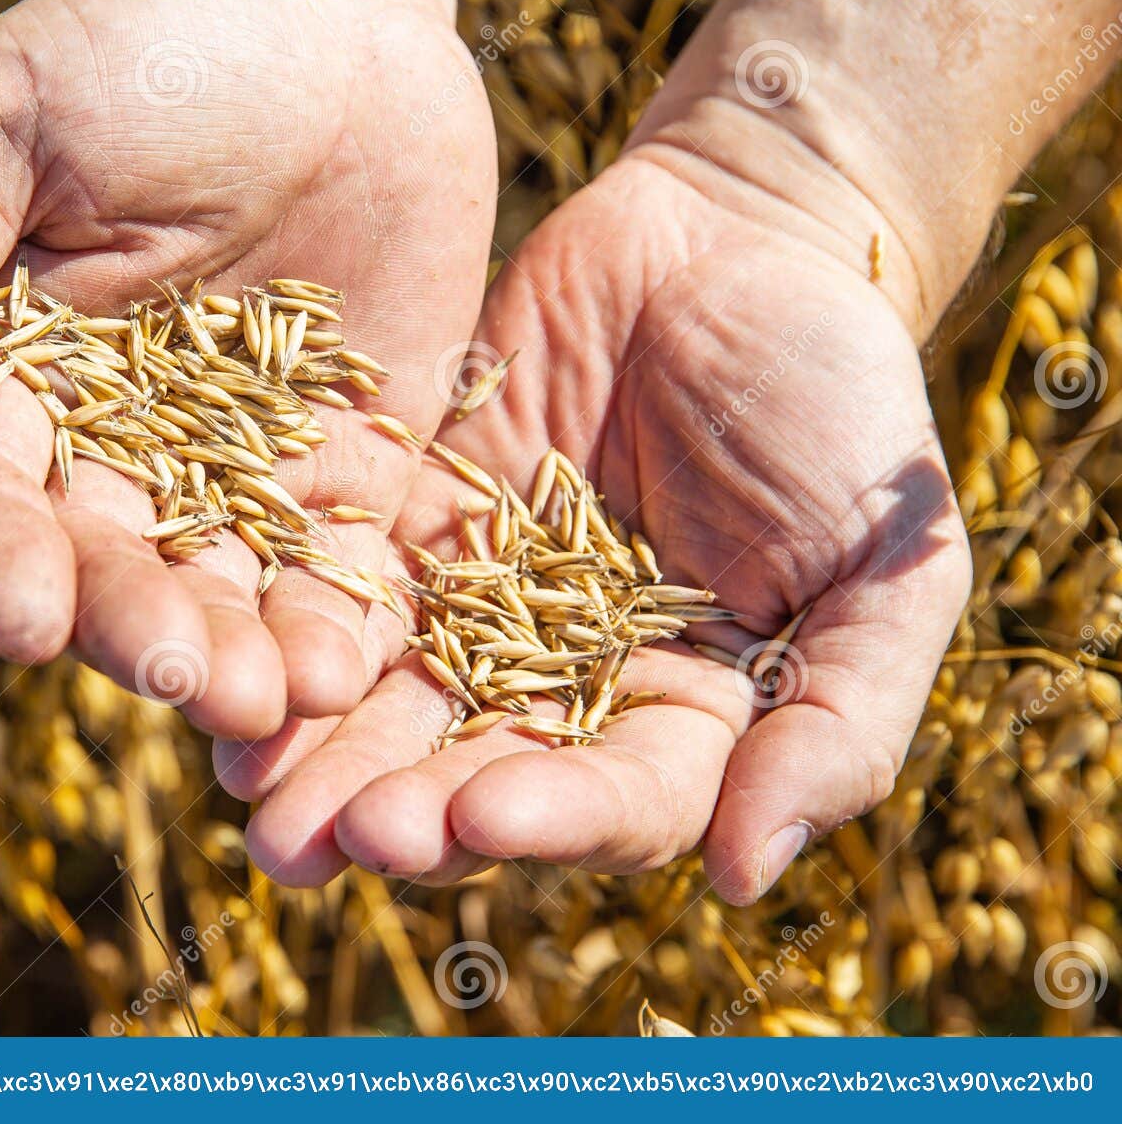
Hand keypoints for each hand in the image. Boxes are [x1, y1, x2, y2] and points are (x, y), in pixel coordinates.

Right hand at [0, 0, 494, 738]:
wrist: (323, 8)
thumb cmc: (138, 44)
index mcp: (10, 387)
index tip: (22, 616)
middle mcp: (115, 452)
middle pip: (108, 571)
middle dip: (137, 629)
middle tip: (178, 673)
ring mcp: (236, 472)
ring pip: (225, 590)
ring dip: (242, 656)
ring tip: (270, 700)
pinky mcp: (348, 470)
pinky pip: (340, 565)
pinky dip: (343, 622)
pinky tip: (351, 672)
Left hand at [223, 142, 970, 899]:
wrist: (739, 242)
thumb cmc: (842, 405)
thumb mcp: (888, 568)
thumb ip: (839, 723)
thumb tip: (744, 880)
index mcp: (686, 715)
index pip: (616, 799)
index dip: (551, 817)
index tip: (482, 818)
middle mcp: (570, 685)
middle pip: (478, 774)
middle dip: (401, 811)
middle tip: (321, 847)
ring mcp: (480, 609)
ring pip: (394, 703)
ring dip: (324, 759)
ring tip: (252, 807)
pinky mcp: (410, 529)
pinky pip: (346, 594)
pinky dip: (296, 641)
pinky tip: (234, 679)